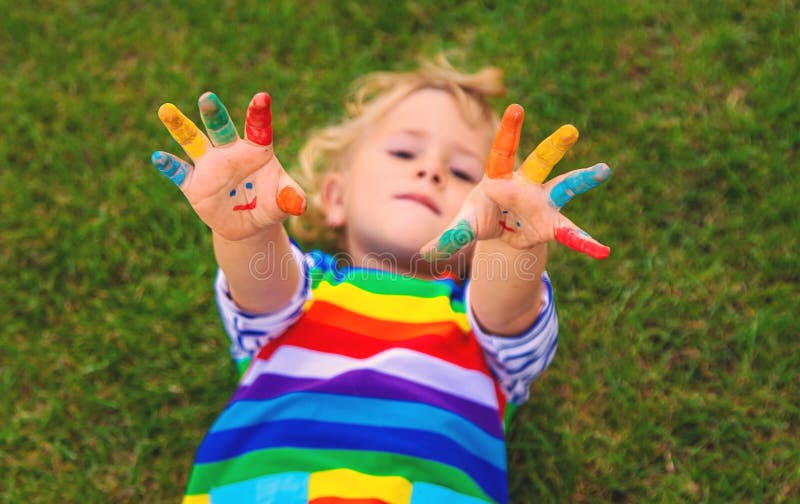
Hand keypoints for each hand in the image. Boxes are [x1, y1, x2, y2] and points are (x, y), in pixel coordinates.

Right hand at [151, 92, 305, 241]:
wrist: (250, 224)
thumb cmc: (270, 203)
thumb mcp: (283, 202)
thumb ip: (290, 198)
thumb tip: (299, 204)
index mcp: (256, 150)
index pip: (258, 129)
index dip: (259, 114)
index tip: (262, 97)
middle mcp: (230, 152)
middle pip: (221, 129)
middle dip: (215, 114)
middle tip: (208, 97)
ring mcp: (210, 166)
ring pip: (193, 141)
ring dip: (180, 128)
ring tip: (165, 110)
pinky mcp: (194, 184)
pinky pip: (179, 172)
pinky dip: (169, 165)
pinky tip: (159, 156)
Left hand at [421, 104, 611, 260]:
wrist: (501, 229)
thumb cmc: (481, 215)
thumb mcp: (464, 225)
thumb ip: (449, 237)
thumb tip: (426, 253)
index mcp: (500, 176)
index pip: (503, 150)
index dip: (510, 130)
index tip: (517, 109)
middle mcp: (526, 183)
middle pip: (541, 160)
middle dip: (555, 146)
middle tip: (570, 130)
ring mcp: (542, 201)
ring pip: (565, 185)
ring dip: (583, 178)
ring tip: (603, 169)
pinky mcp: (551, 224)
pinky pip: (570, 232)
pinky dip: (584, 242)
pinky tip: (601, 251)